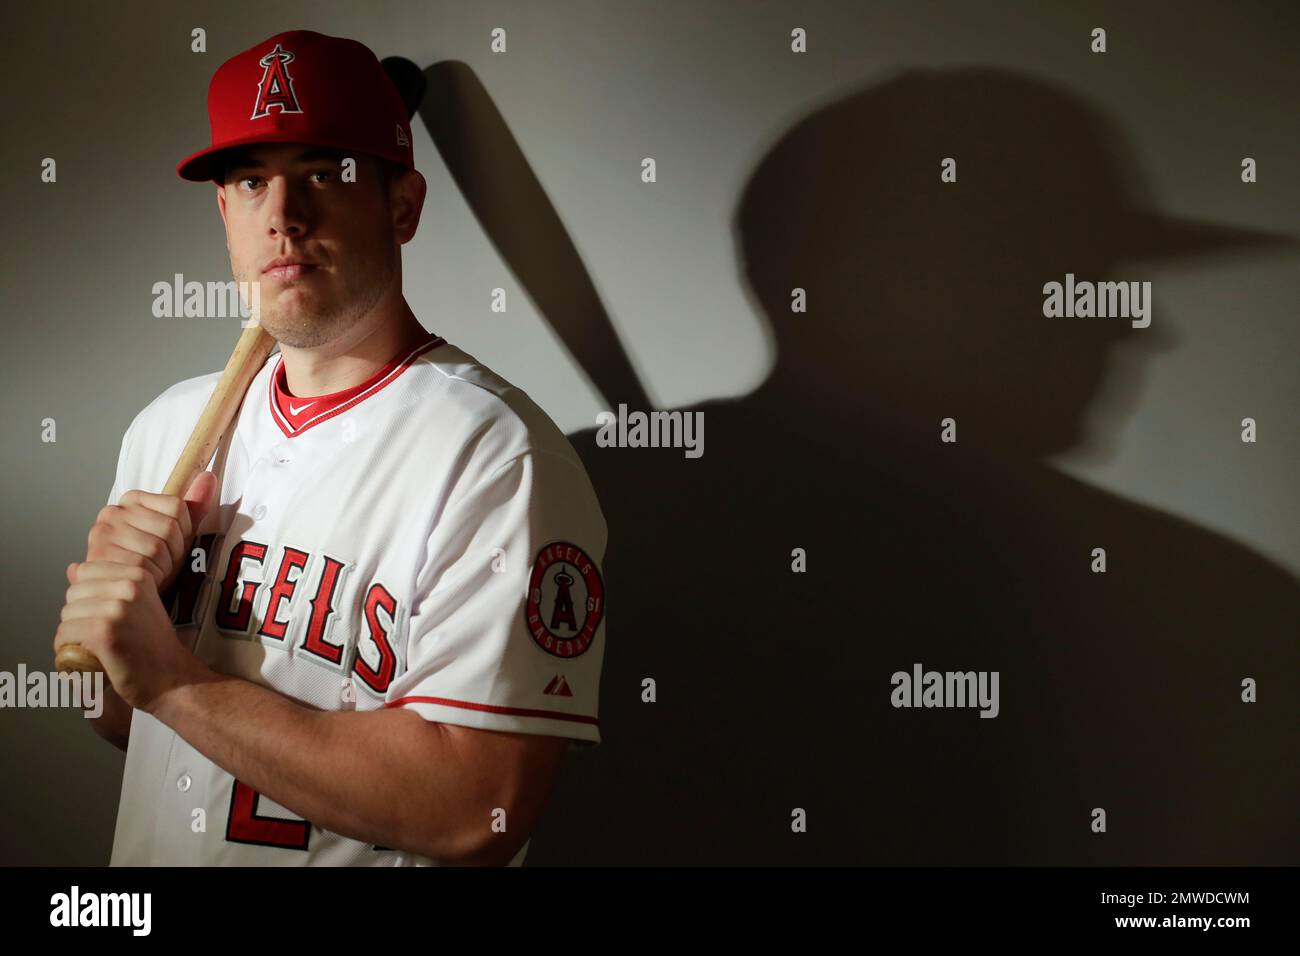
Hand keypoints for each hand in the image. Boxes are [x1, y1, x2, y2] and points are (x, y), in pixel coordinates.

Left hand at [53, 560, 210, 712]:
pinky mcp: (103, 632)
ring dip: (73, 634)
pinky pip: (65, 634)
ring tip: (94, 646)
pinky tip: (87, 656)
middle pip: (74, 592)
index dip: (88, 595)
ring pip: (67, 614)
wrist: (173, 678)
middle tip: (99, 633)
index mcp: (139, 575)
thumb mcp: (138, 605)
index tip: (104, 613)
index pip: (86, 571)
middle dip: (79, 615)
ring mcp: (116, 609)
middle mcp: (129, 586)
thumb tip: (71, 568)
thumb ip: (106, 585)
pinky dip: (67, 650)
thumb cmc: (155, 647)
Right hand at [85, 471, 218, 593]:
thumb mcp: (178, 536)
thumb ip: (194, 507)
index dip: (183, 532)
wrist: (130, 599)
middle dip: (174, 552)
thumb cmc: (154, 567)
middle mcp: (111, 513)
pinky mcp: (98, 556)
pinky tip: (143, 581)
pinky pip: (143, 564)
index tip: (171, 545)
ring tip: (153, 573)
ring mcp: (102, 533)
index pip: (176, 506)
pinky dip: (151, 578)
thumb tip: (209, 477)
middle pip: (168, 527)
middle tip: (162, 564)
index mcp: (131, 501)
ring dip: (164, 567)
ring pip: (157, 546)